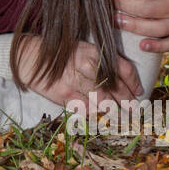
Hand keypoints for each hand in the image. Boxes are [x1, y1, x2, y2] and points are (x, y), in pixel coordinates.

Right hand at [24, 38, 142, 115]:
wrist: (29, 56)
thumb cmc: (58, 53)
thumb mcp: (82, 49)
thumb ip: (100, 61)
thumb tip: (121, 80)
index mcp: (95, 52)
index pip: (123, 68)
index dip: (133, 83)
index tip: (139, 92)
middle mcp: (88, 66)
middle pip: (117, 89)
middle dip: (128, 102)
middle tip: (135, 112)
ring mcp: (76, 82)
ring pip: (104, 102)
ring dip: (117, 113)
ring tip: (125, 121)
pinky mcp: (64, 95)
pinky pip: (85, 109)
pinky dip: (96, 116)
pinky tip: (103, 121)